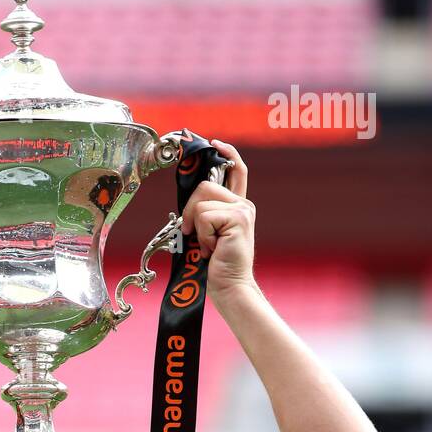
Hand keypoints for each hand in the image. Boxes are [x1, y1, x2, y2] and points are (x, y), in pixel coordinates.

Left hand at [179, 139, 256, 307]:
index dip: (226, 153)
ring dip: (195, 225)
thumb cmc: (215, 267)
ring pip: (201, 201)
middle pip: (205, 185)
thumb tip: (188, 200)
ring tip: (208, 245)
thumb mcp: (208, 235)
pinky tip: (212, 249)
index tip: (213, 143)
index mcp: (238, 207)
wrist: (230, 288)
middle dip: (190, 209)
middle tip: (192, 233)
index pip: (236, 170)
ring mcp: (242, 211)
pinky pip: (204, 216)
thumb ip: (203, 214)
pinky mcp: (238, 219)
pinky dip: (201, 235)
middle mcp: (243, 205)